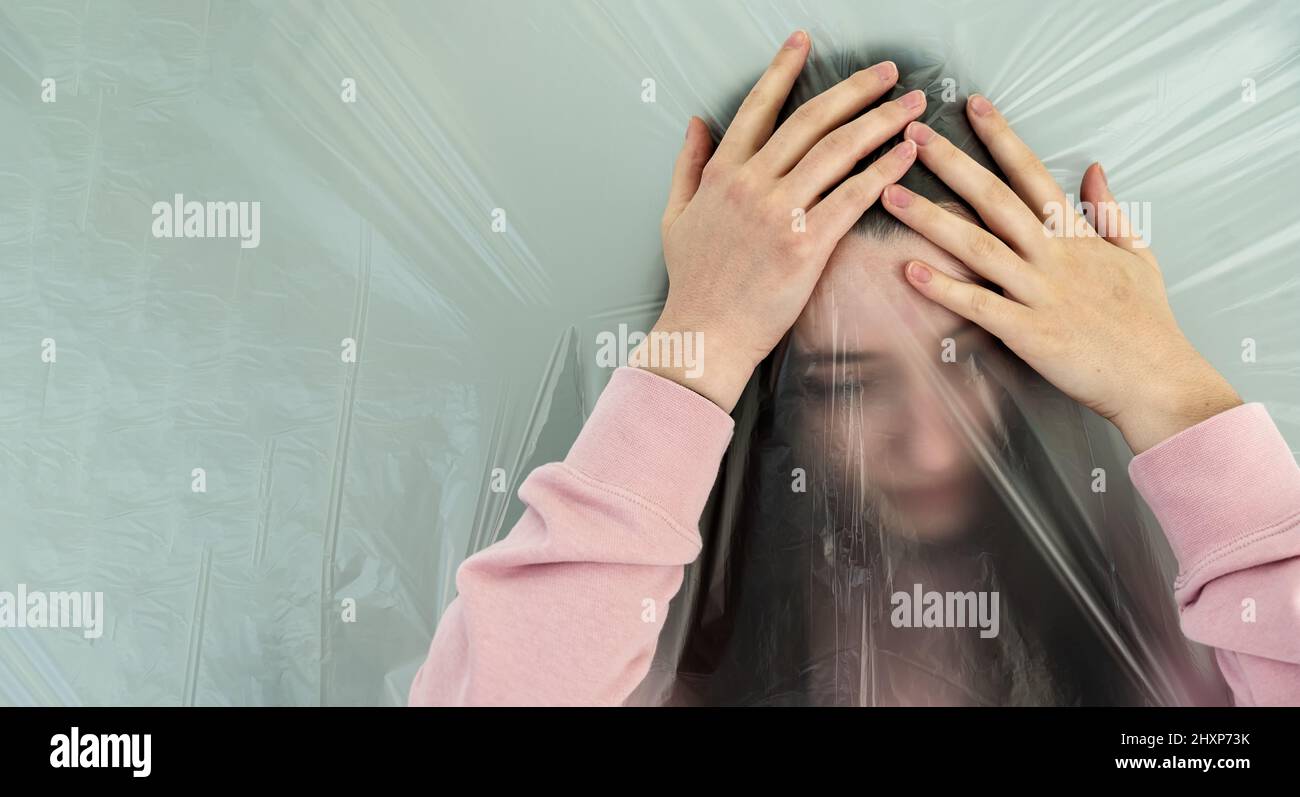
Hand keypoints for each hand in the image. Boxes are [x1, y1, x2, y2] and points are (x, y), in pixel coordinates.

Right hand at [645, 31, 925, 411]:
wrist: (704, 336)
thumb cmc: (693, 284)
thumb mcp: (676, 216)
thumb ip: (688, 165)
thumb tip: (698, 123)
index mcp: (722, 174)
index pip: (758, 108)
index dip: (783, 70)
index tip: (805, 42)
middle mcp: (751, 184)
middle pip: (812, 120)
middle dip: (855, 89)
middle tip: (888, 71)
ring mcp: (779, 213)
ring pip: (839, 149)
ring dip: (882, 120)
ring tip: (912, 103)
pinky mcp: (806, 244)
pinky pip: (854, 195)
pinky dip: (884, 168)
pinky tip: (906, 151)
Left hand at [881, 95, 1240, 453]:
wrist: (1156, 379)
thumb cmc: (1147, 322)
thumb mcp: (1138, 255)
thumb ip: (1111, 211)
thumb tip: (1096, 169)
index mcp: (1074, 236)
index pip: (1031, 174)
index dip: (1001, 137)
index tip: (972, 106)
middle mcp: (1052, 257)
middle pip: (994, 199)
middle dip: (952, 164)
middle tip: (913, 135)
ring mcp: (1039, 293)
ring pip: (977, 246)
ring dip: (931, 219)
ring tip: (891, 194)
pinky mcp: (1028, 332)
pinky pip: (979, 305)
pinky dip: (944, 288)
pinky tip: (910, 271)